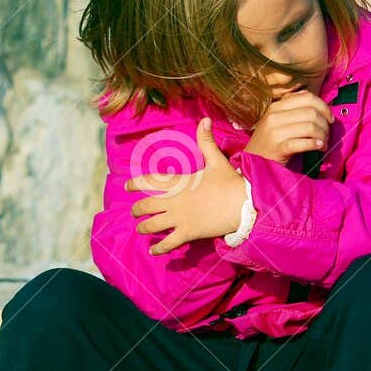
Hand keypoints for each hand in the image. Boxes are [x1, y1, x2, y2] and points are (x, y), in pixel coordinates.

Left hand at [125, 117, 245, 255]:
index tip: (127, 186)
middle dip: (136, 210)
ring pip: (151, 226)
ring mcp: (179, 218)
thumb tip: (203, 119)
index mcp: (178, 182)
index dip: (135, 184)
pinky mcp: (187, 233)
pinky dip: (158, 249)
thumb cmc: (230, 182)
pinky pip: (167, 244)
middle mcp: (174, 201)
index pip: (148, 181)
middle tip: (135, 212)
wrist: (243, 203)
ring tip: (142, 229)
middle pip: (144, 207)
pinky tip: (153, 251)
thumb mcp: (216, 160)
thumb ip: (206, 141)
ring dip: (143, 228)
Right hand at [244, 86, 331, 162]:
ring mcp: (275, 132)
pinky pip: (303, 143)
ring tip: (323, 144)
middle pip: (311, 112)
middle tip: (327, 134)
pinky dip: (315, 145)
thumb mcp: (277, 121)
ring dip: (322, 136)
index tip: (329, 118)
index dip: (323, 106)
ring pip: (310, 126)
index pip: (306, 97)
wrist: (252, 163)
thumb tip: (319, 106)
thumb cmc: (269, 143)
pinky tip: (319, 148)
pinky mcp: (278, 148)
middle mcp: (274, 116)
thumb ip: (294, 111)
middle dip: (325, 124)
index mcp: (276, 106)